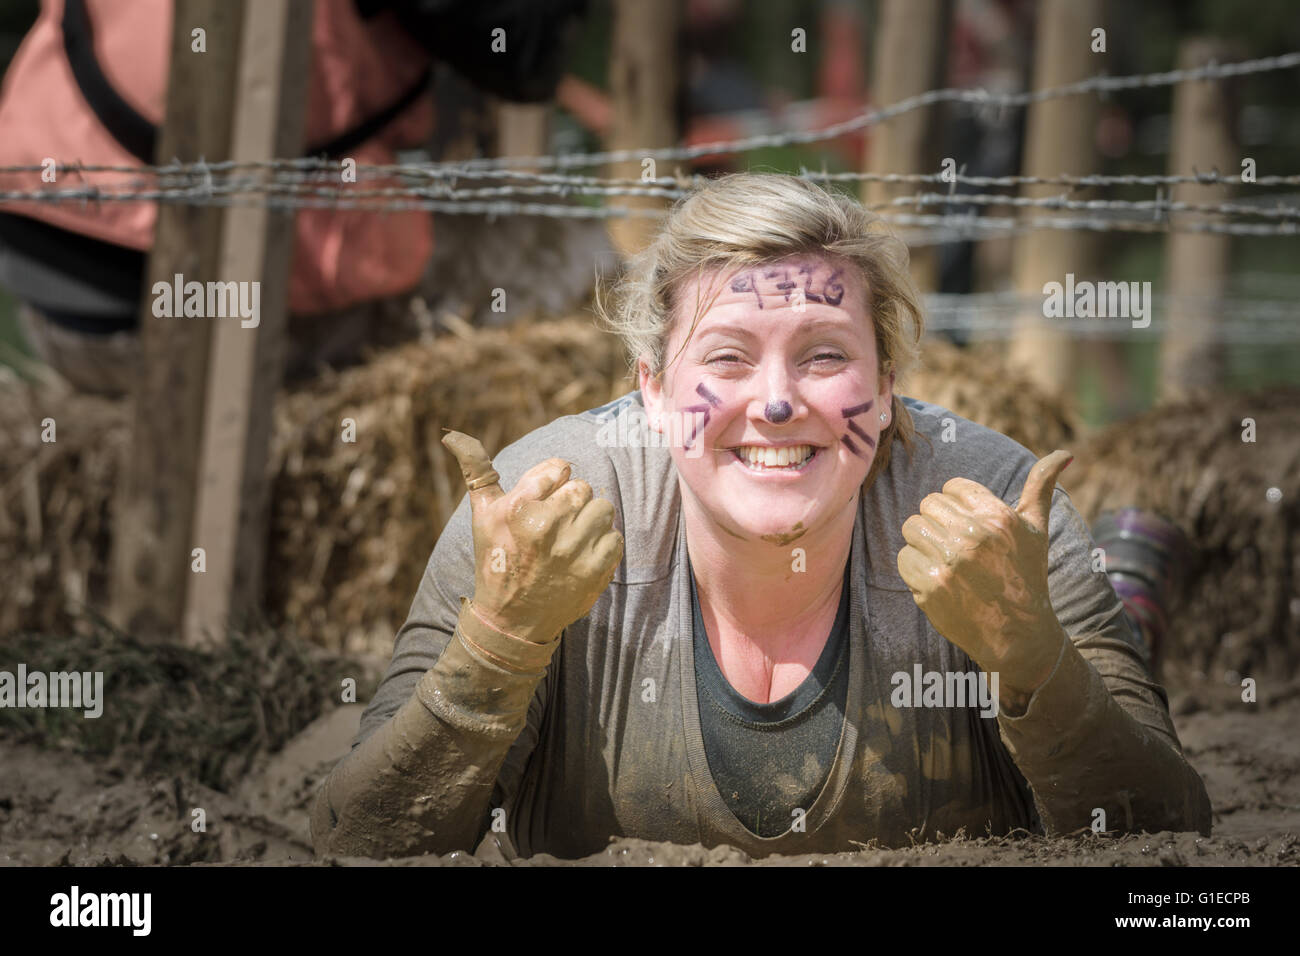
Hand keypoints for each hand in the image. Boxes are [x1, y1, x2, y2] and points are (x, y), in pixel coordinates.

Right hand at [442, 431, 623, 644]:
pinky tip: (581, 558)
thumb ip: (477, 470)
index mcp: (519, 506)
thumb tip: (453, 435)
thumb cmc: (496, 559)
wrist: (511, 620)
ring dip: (591, 522)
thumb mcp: (483, 513)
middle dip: (572, 504)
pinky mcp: (596, 568)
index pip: (559, 468)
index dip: (553, 484)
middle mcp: (547, 524)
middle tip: (555, 527)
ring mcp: (574, 548)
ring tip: (570, 541)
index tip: (543, 504)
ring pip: (603, 509)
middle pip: (584, 487)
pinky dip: (603, 546)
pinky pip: (615, 537)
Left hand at [897, 450, 1073, 702]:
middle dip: (939, 522)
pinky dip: (915, 567)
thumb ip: (1042, 486)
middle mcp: (972, 536)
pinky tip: (937, 577)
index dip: (958, 505)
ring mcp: (948, 562)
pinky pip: (904, 557)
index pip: (952, 487)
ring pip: (911, 527)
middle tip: (957, 545)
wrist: (1018, 636)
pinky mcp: (929, 586)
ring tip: (945, 558)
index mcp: (997, 517)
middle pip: (928, 504)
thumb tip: (1065, 453)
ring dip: (924, 541)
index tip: (969, 525)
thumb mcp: (1037, 529)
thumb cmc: (1026, 575)